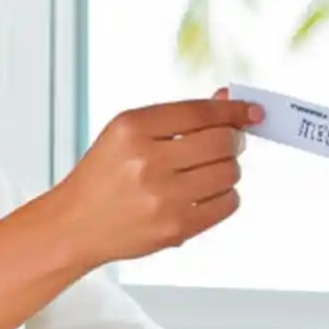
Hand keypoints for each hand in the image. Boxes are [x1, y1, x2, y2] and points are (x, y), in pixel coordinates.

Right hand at [55, 92, 264, 268]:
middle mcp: (147, 160)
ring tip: (206, 171)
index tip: (252, 111)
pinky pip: (228, 204)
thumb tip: (228, 100)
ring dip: (228, 168)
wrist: (76, 224)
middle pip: (222, 141)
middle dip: (232, 139)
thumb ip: (179, 116)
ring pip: (230, 172)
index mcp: (133, 128)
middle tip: (225, 143)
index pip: (200, 112)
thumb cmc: (106, 174)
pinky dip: (225, 195)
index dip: (234, 109)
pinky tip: (204, 193)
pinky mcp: (175, 228)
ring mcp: (162, 197)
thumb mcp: (129, 133)